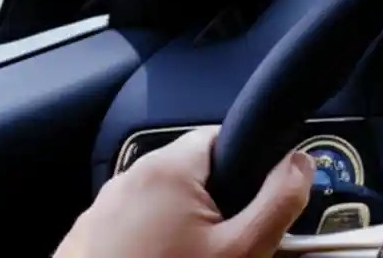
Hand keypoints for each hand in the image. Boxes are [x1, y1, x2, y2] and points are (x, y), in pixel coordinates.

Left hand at [55, 127, 313, 257]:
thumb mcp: (241, 251)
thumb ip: (279, 201)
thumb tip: (301, 163)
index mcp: (167, 170)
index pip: (219, 136)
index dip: (244, 168)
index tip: (250, 205)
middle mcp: (126, 181)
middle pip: (189, 174)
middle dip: (212, 204)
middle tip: (223, 247)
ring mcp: (97, 213)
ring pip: (158, 205)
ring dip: (177, 226)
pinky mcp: (82, 243)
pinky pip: (127, 230)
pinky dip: (145, 246)